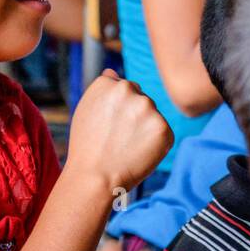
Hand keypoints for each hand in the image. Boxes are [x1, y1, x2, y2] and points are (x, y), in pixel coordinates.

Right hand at [66, 70, 171, 193]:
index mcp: (107, 83)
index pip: (124, 88)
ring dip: (146, 128)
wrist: (95, 177)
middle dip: (134, 116)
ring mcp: (147, 107)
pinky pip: (163, 133)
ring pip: (152, 115)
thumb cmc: (87, 147)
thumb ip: (102, 90)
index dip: (118, 110)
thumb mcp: (86, 110)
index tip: (110, 126)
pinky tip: (139, 154)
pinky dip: (156, 144)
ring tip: (127, 147)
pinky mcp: (163, 126)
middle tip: (118, 139)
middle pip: (140, 99)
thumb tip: (113, 73)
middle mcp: (128, 89)